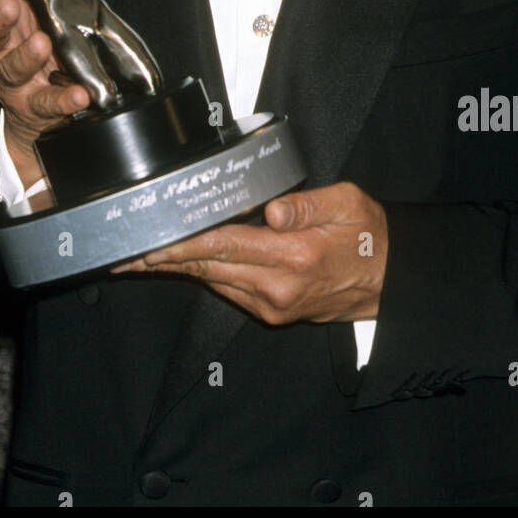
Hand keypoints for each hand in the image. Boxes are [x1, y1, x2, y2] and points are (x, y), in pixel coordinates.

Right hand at [0, 0, 90, 198]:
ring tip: (42, 45)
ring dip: (26, 56)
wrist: (32, 113)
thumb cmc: (32, 46)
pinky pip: (48, 103)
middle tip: (8, 5)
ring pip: (11, 68)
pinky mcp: (33, 107)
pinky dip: (63, 99)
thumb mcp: (29, 10)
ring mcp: (11, 79)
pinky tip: (78, 95)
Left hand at [111, 181, 387, 325]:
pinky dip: (203, 275)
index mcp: (293, 255)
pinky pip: (229, 290)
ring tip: (141, 257)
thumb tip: (270, 208)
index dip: (182, 244)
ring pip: (214, 282)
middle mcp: (276, 287)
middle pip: (208, 269)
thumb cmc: (368, 236)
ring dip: (178, 269)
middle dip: (164, 260)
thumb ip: (305, 204)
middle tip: (125, 251)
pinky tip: (182, 264)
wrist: (391, 282)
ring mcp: (272, 306)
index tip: (149, 243)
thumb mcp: (347, 204)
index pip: (224, 245)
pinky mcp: (273, 313)